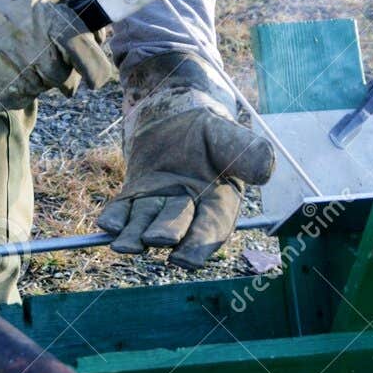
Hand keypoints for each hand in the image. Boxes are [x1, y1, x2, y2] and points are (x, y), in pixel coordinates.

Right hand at [0, 0, 115, 110]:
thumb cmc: (9, 7)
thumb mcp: (45, 0)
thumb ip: (77, 17)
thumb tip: (101, 35)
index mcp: (50, 24)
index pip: (85, 55)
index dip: (95, 70)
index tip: (95, 79)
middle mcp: (31, 50)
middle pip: (63, 80)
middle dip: (59, 72)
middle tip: (42, 57)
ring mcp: (10, 75)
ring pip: (39, 91)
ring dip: (34, 80)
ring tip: (16, 58)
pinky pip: (16, 100)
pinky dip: (14, 89)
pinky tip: (3, 70)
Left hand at [98, 52, 273, 268]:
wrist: (178, 112)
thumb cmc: (209, 128)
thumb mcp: (230, 136)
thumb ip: (248, 153)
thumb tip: (266, 172)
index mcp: (219, 201)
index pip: (211, 228)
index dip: (199, 245)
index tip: (184, 260)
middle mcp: (189, 209)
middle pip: (176, 226)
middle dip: (165, 234)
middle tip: (155, 239)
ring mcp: (160, 204)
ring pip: (146, 223)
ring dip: (134, 236)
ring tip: (124, 245)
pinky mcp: (136, 195)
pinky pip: (124, 211)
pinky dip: (115, 219)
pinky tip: (106, 226)